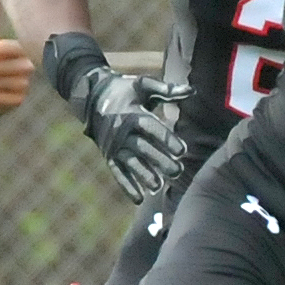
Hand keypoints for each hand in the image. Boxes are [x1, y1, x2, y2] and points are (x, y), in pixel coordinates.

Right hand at [68, 66, 192, 202]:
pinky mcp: (108, 155)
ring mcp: (114, 145)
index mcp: (132, 113)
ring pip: (130, 163)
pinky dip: (126, 186)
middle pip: (142, 148)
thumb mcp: (143, 86)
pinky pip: (117, 172)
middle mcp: (121, 131)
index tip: (183, 150)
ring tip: (158, 187)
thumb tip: (192, 90)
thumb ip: (167, 90)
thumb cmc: (125, 90)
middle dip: (160, 161)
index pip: (151, 128)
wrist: (92, 96)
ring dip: (143, 176)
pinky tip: (139, 199)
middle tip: (177, 172)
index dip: (167, 139)